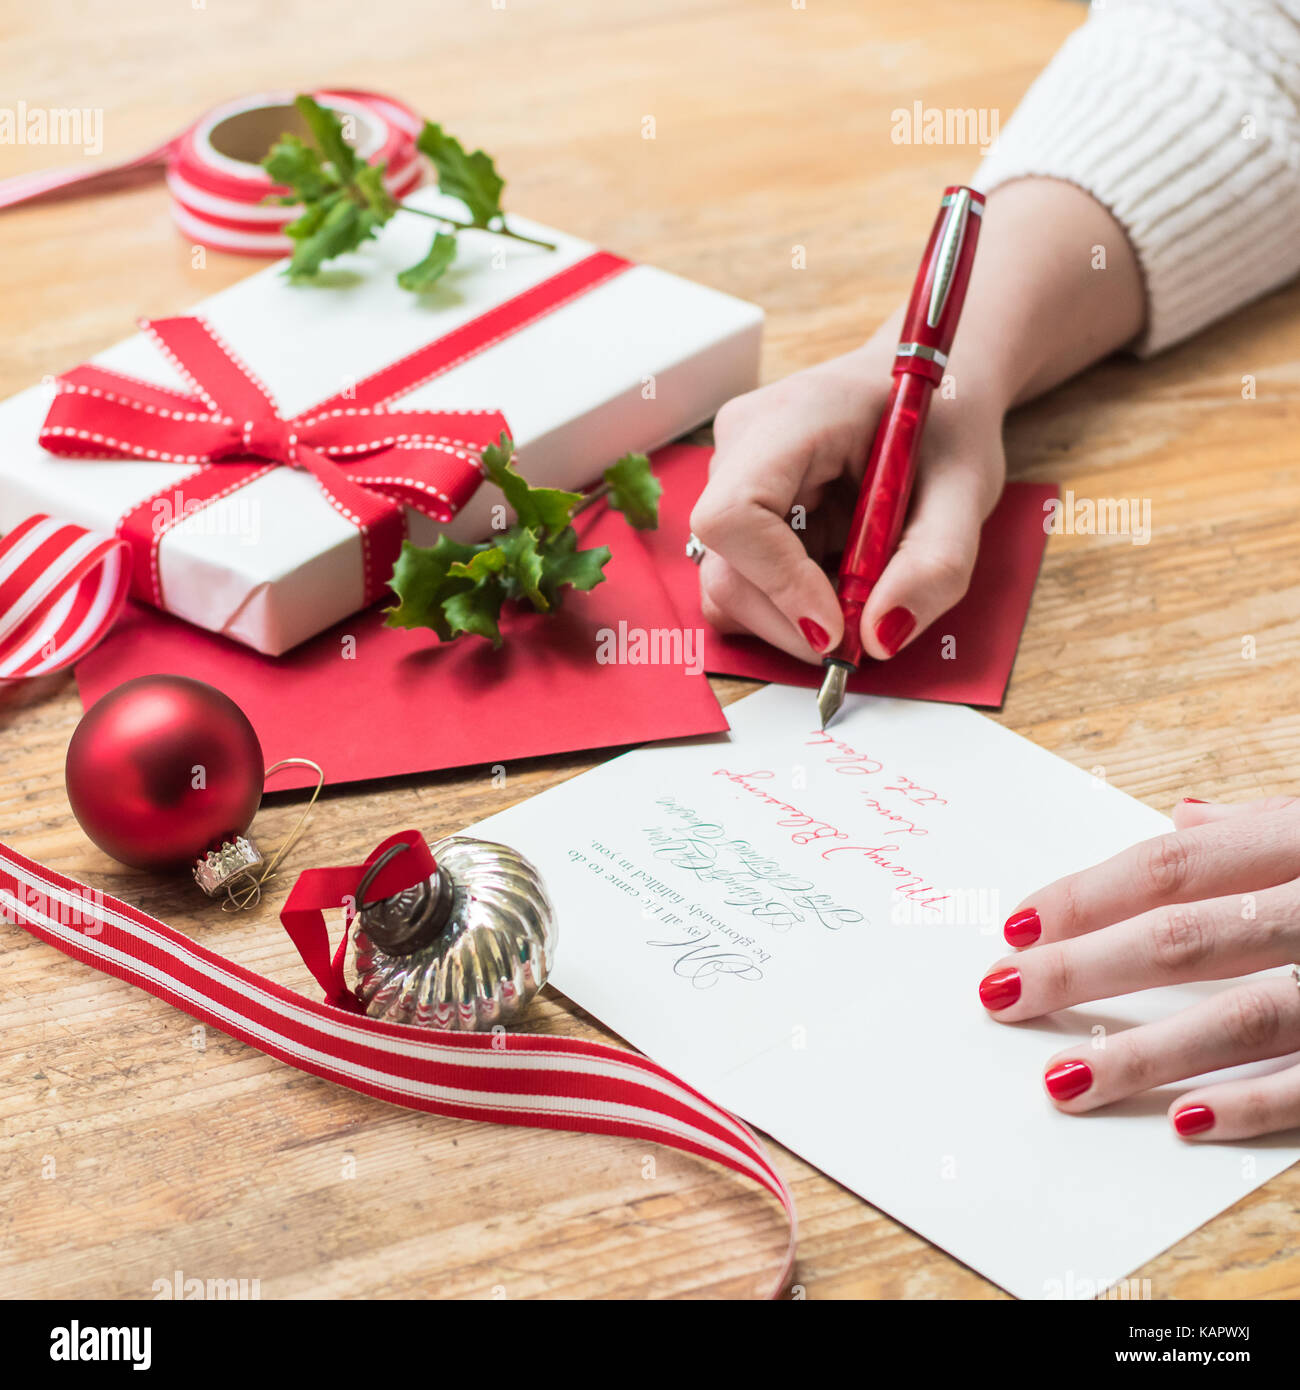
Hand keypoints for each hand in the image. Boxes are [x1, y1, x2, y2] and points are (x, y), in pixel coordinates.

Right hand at [689, 329, 1007, 662]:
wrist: (932, 389)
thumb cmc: (947, 422)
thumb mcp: (966, 489)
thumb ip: (935, 565)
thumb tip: (880, 638)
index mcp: (792, 417)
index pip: (735, 514)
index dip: (777, 583)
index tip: (836, 627)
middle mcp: (742, 444)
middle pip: (724, 565)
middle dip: (790, 619)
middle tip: (862, 635)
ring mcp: (730, 475)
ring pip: (727, 584)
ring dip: (791, 618)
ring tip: (857, 598)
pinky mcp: (737, 506)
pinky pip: (742, 580)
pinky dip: (789, 605)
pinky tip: (837, 583)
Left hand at [980, 796, 1299, 1140]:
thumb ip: (1255, 829)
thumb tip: (1183, 819)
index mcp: (1298, 845)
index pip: (1173, 867)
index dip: (1087, 898)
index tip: (1015, 929)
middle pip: (1184, 938)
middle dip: (1081, 969)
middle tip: (1002, 994)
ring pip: (1243, 1016)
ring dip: (1145, 1051)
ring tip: (1062, 1079)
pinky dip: (1250, 1104)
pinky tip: (1181, 1120)